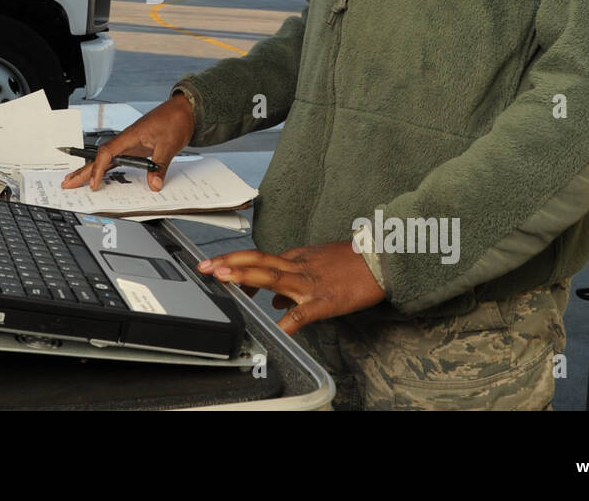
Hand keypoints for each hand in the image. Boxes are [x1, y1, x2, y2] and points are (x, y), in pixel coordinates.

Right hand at [61, 92, 194, 191]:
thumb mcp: (169, 145)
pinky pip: (116, 159)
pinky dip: (105, 169)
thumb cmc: (175, 120)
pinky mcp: (135, 147)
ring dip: (90, 170)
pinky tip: (99, 176)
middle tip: (68, 182)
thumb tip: (154, 184)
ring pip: (105, 159)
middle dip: (83, 170)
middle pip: (99, 157)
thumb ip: (159, 166)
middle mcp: (126, 139)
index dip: (98, 169)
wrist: (184, 110)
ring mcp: (129, 144)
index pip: (107, 153)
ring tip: (76, 181)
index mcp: (130, 135)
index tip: (94, 184)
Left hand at [197, 241, 385, 333]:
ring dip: (247, 277)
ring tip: (225, 279)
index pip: (259, 258)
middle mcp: (298, 267)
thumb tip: (272, 300)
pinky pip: (303, 313)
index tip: (216, 268)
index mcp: (296, 258)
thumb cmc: (350, 263)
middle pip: (259, 261)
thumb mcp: (316, 264)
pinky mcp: (325, 301)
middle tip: (207, 267)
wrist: (381, 260)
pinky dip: (288, 321)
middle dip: (230, 264)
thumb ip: (291, 279)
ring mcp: (310, 283)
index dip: (235, 262)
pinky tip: (277, 329)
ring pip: (273, 277)